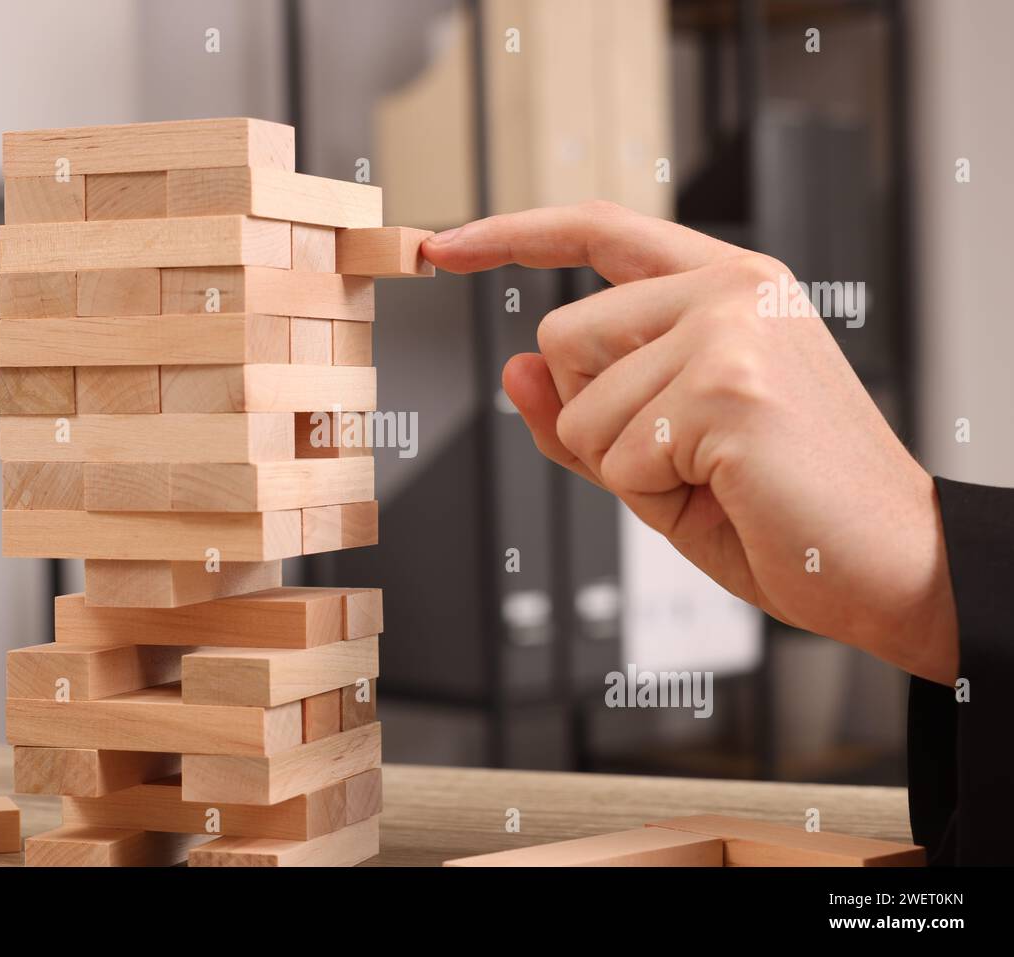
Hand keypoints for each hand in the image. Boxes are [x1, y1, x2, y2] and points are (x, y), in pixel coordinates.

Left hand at [422, 202, 958, 684]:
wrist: (889, 565)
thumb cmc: (783, 510)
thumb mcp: (661, 457)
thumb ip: (584, 408)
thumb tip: (512, 365)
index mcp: (725, 286)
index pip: (597, 229)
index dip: (512, 233)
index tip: (444, 245)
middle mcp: (730, 288)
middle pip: (560, 336)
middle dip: (590, 417)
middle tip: (681, 455)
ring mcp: (730, 329)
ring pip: (577, 405)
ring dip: (624, 466)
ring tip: (713, 475)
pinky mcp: (727, 385)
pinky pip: (614, 453)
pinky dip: (651, 493)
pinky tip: (726, 488)